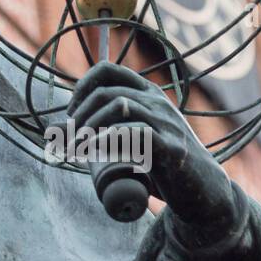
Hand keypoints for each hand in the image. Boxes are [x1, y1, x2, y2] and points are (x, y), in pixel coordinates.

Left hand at [68, 61, 238, 233]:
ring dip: (90, 126)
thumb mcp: (131, 141)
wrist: (205, 191)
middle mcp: (156, 103)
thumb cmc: (162, 165)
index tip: (71, 112)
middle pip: (107, 91)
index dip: (82, 86)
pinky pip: (136, 132)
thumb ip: (101, 132)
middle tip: (70, 137)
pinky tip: (96, 151)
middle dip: (80, 114)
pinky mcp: (172, 148)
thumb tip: (55, 131)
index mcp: (148, 94)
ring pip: (120, 106)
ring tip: (78, 148)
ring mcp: (166, 123)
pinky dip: (108, 139)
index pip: (108, 70)